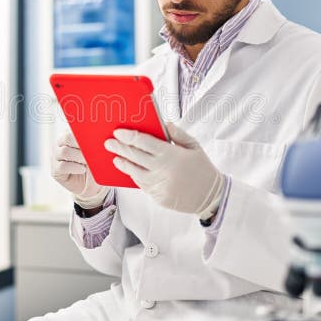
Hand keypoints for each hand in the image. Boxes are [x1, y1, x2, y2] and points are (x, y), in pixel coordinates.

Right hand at [52, 132, 107, 208]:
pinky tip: (82, 169)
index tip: (93, 136)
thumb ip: (96, 143)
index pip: (72, 127)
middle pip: (66, 137)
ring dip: (79, 156)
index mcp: (71, 135)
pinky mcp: (55, 170)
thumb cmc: (96, 166)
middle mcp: (61, 144)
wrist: (93, 185)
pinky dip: (74, 167)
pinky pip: (61, 166)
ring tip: (89, 162)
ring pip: (64, 152)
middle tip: (92, 150)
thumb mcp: (98, 152)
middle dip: (80, 144)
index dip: (81, 132)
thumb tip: (101, 135)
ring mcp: (57, 157)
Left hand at [104, 122, 223, 217]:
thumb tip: (163, 123)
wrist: (211, 197)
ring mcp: (158, 185)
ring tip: (116, 157)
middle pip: (134, 156)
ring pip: (134, 172)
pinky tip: (129, 169)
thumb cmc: (202, 168)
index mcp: (171, 155)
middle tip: (108, 142)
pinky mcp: (157, 197)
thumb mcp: (194, 146)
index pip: (143, 142)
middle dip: (119, 148)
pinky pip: (141, 184)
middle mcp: (161, 170)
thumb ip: (178, 133)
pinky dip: (134, 176)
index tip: (118, 131)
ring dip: (123, 163)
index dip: (128, 136)